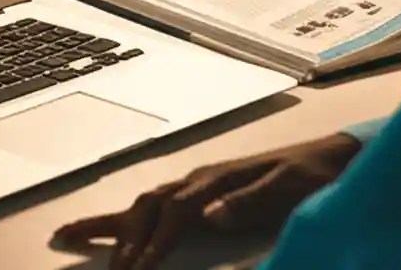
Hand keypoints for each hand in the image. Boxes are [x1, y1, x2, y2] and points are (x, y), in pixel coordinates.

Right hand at [52, 133, 361, 269]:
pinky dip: (128, 216)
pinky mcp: (204, 188)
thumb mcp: (288, 189)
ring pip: (143, 202)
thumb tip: (207, 214)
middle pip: (147, 207)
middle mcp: (201, 177)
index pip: (174, 213)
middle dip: (120, 239)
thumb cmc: (310, 175)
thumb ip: (248, 201)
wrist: (331, 157)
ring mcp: (199, 181)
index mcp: (217, 179)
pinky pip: (156, 202)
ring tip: (70, 236)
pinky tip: (114, 226)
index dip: (153, 244)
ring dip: (109, 223)